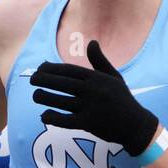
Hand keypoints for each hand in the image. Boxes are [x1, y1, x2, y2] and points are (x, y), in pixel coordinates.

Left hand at [30, 41, 159, 155]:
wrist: (136, 125)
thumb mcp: (114, 77)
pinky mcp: (88, 124)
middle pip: (61, 83)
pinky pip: (65, 120)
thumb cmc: (123, 100)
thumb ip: (100, 61)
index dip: (51, 68)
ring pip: (60, 100)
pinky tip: (44, 115)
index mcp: (96, 78)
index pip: (68, 70)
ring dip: (44, 97)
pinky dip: (53, 118)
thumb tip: (91, 42)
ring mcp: (90, 107)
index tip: (40, 68)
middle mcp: (92, 90)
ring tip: (35, 95)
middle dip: (43, 80)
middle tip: (31, 80)